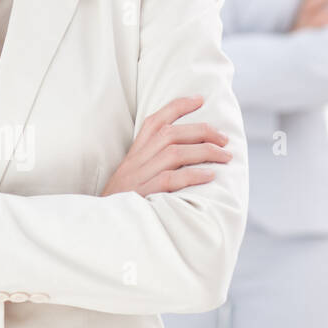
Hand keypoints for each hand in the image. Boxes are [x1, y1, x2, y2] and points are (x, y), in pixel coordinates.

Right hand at [100, 95, 231, 197]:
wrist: (103, 227)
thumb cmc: (123, 206)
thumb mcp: (132, 180)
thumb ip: (152, 166)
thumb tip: (188, 156)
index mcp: (133, 156)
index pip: (154, 122)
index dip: (177, 107)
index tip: (199, 99)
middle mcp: (134, 163)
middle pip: (169, 134)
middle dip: (202, 131)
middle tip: (224, 139)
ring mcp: (137, 179)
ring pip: (173, 153)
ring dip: (204, 151)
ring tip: (225, 156)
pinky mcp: (142, 196)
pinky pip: (169, 180)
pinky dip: (192, 175)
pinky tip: (210, 176)